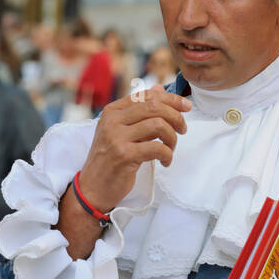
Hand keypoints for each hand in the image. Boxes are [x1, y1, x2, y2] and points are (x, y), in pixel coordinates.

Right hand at [77, 84, 192, 214]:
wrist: (92, 188)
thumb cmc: (110, 160)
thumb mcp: (121, 131)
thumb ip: (140, 112)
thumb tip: (160, 90)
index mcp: (113, 111)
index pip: (146, 95)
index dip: (171, 99)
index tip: (186, 107)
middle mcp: (113, 121)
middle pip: (154, 107)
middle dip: (176, 117)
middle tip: (183, 129)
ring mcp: (117, 137)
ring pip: (158, 125)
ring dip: (172, 138)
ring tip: (171, 149)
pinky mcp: (124, 155)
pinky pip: (157, 148)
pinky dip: (167, 155)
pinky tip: (165, 162)